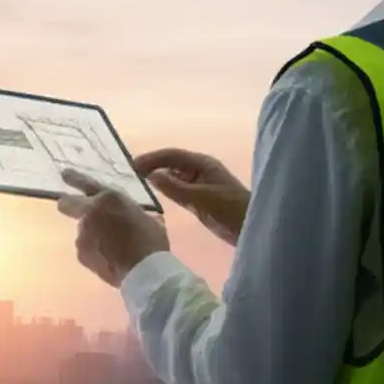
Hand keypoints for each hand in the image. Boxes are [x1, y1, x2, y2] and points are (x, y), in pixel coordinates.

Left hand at [57, 168, 169, 287]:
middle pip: (66, 203)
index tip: (64, 174)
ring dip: (92, 235)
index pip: (84, 183)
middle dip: (68, 204)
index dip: (73, 178)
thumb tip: (142, 218)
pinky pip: (86, 249)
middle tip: (77, 210)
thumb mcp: (149, 219)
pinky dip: (95, 252)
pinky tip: (110, 260)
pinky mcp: (81, 253)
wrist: (143, 272)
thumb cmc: (150, 241)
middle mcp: (90, 212)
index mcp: (109, 197)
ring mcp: (83, 233)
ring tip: (112, 248)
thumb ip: (135, 214)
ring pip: (82, 230)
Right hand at [133, 148, 249, 245]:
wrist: (252, 229)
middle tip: (131, 173)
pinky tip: (155, 192)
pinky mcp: (201, 198)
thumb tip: (151, 175)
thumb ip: (175, 187)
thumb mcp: (200, 198)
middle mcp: (200, 170)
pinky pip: (179, 188)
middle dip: (153, 165)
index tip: (133, 165)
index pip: (172, 155)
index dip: (152, 158)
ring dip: (158, 176)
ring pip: (175, 176)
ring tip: (138, 180)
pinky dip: (166, 188)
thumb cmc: (229, 210)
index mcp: (203, 164)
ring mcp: (201, 184)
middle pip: (172, 163)